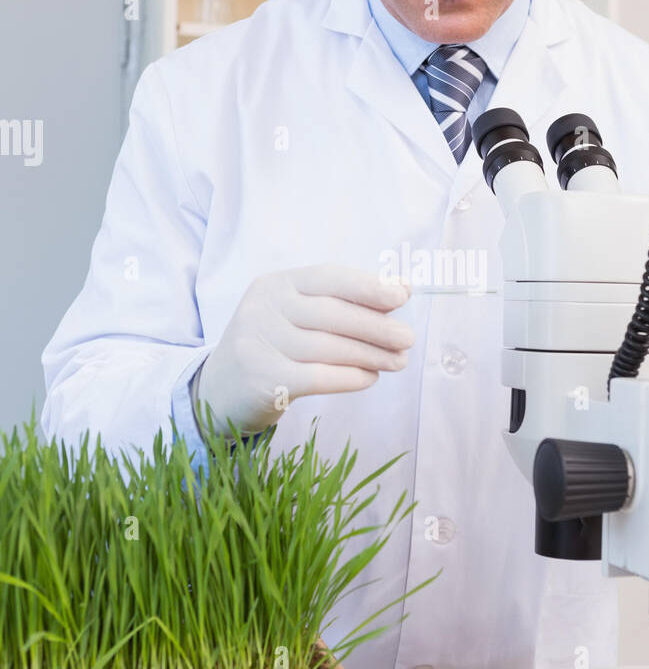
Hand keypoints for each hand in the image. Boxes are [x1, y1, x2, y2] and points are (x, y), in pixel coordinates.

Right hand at [195, 264, 414, 436]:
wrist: (219, 390)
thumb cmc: (273, 347)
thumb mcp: (296, 315)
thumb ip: (340, 303)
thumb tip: (400, 290)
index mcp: (276, 284)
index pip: (329, 277)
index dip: (368, 286)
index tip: (402, 296)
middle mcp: (264, 308)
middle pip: (332, 314)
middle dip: (377, 326)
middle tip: (408, 339)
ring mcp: (259, 343)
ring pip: (329, 347)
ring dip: (371, 355)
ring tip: (398, 361)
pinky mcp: (263, 380)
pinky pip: (318, 377)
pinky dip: (350, 377)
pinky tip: (370, 378)